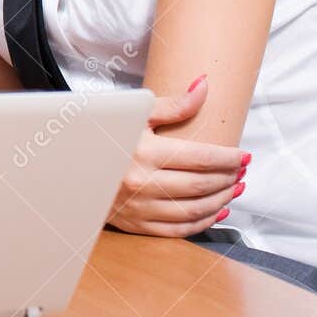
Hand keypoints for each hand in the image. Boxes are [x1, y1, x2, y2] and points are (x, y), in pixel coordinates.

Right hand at [107, 76, 248, 237]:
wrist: (72, 162)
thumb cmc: (106, 134)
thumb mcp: (136, 114)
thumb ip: (174, 105)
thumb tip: (204, 87)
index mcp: (143, 151)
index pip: (200, 158)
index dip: (228, 158)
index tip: (244, 156)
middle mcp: (142, 182)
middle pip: (201, 185)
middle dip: (228, 179)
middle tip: (242, 172)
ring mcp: (139, 207)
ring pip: (194, 209)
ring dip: (222, 200)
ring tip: (235, 189)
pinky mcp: (136, 224)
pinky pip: (179, 229)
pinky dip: (203, 222)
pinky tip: (217, 211)